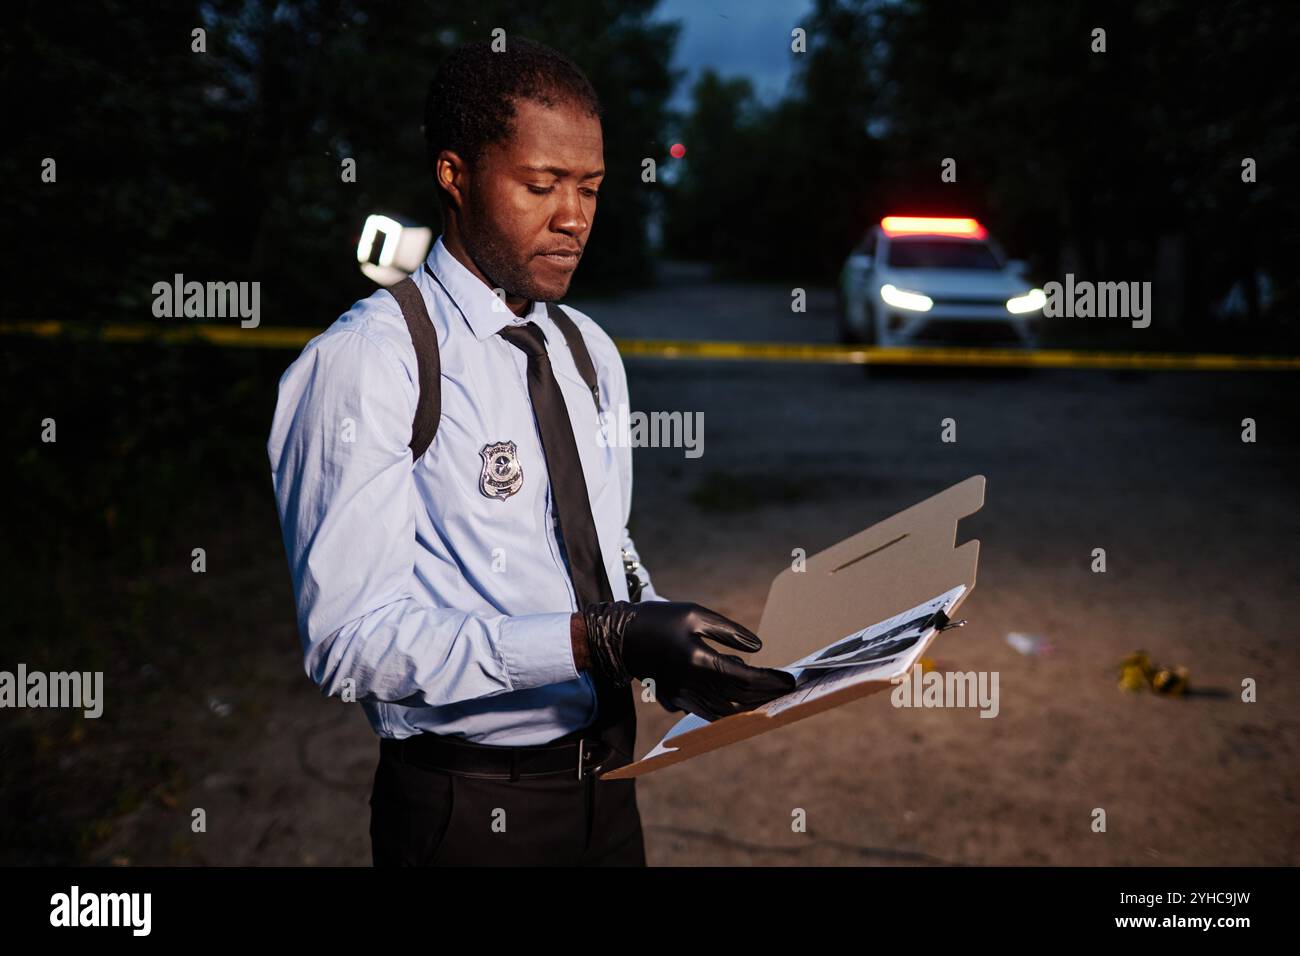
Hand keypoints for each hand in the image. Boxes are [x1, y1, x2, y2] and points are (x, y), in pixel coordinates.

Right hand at [582, 601, 795, 721]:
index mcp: (699, 662)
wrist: (621, 638)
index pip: (744, 678)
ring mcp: (682, 697)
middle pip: (739, 699)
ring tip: (770, 697)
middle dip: (766, 695)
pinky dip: (730, 711)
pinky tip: (741, 703)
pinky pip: (708, 713)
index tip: (790, 679)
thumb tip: (759, 648)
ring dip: (751, 707)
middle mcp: (692, 685)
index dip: (770, 681)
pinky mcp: (676, 700)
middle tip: (788, 690)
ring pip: (726, 712)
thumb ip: (730, 632)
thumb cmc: (660, 620)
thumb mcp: (696, 615)